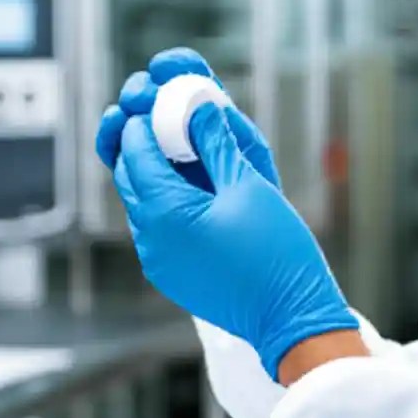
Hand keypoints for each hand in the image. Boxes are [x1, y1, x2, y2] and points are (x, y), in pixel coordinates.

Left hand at [96, 49, 357, 380]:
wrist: (290, 320)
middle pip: (127, 172)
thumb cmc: (276, 253)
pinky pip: (153, 223)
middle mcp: (148, 235)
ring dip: (149, 167)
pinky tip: (185, 181)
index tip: (158, 97)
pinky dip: (162, 196)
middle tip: (156, 111)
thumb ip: (216, 142)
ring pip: (138, 198)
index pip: (134, 149)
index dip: (143, 118)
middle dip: (138, 138)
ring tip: (172, 140)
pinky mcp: (168, 271)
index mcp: (164, 210)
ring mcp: (155, 256)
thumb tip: (197, 105)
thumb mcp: (249, 185)